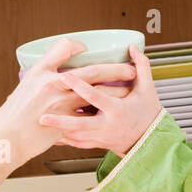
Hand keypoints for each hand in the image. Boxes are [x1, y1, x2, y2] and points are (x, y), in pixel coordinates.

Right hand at [0, 37, 117, 166]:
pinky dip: (104, 114)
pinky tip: (114, 113)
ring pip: (97, 94)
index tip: (86, 48)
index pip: (64, 47)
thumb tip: (53, 77)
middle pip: (92, 71)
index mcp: (40, 71)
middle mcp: (52, 84)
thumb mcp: (23, 87)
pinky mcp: (65, 123)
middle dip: (114, 69)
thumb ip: (40, 79)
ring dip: (116, 91)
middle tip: (129, 69)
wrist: (5, 138)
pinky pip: (90, 117)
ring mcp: (60, 104)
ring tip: (129, 90)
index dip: (78, 45)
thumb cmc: (12, 115)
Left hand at [38, 44, 161, 155]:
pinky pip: (78, 144)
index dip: (80, 86)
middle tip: (42, 117)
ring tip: (41, 126)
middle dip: (60, 122)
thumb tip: (133, 47)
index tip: (64, 76)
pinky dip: (64, 139)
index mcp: (117, 110)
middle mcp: (107, 126)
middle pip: (80, 124)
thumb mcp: (148, 90)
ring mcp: (101, 137)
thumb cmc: (148, 115)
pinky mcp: (98, 144)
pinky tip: (51, 134)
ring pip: (76, 136)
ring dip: (58, 131)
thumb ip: (141, 67)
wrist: (150, 142)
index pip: (96, 96)